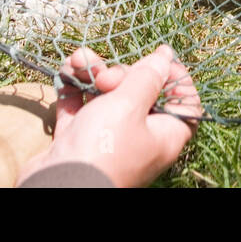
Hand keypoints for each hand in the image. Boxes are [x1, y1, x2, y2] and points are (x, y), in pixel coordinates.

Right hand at [15, 44, 200, 187]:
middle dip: (121, 74)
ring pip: (106, 95)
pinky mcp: (80, 139)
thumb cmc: (103, 147)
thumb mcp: (130, 105)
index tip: (159, 60)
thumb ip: (148, 76)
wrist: (55, 186)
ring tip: (78, 60)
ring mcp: (108, 139)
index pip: (185, 103)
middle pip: (141, 93)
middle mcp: (140, 137)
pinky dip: (75, 87)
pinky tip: (66, 72)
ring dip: (93, 73)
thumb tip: (166, 55)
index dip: (176, 78)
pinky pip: (81, 106)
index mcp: (165, 135)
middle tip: (107, 78)